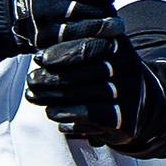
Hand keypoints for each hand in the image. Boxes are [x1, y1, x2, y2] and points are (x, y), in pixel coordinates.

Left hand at [25, 16, 155, 148]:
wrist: (134, 103)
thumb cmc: (103, 71)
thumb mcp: (94, 49)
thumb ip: (71, 44)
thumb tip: (39, 52)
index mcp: (120, 44)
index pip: (89, 46)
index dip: (62, 52)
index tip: (39, 58)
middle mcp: (129, 67)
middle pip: (85, 72)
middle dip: (52, 77)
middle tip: (31, 80)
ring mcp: (130, 95)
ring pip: (85, 95)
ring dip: (53, 97)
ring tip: (33, 96)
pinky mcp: (127, 121)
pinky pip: (92, 116)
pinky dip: (69, 114)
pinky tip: (52, 113)